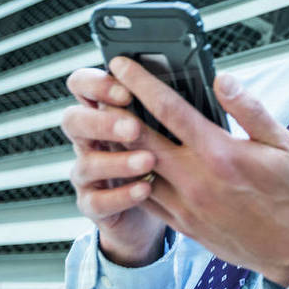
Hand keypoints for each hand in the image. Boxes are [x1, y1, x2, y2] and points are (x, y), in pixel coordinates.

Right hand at [61, 68, 166, 266]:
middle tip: (134, 127)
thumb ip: (177, 103)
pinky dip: (120, 195)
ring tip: (149, 160)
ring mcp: (88, 173)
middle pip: (73, 121)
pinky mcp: (94, 204)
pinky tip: (145, 189)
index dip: (97, 84)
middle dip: (102, 121)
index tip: (127, 91)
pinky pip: (98, 201)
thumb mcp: (174, 124)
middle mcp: (90, 139)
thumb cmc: (170, 154)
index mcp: (105, 111)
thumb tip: (214, 83)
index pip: (83, 85)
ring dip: (117, 161)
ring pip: (86, 163)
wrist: (165, 204)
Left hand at [109, 56, 288, 286]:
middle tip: (103, 89)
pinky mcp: (183, 224)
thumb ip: (250, 109)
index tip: (122, 64)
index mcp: (219, 153)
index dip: (140, 83)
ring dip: (118, 143)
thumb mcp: (283, 143)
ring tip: (108, 120)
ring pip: (136, 169)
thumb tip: (222, 79)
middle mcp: (196, 179)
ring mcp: (185, 205)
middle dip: (116, 109)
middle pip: (140, 137)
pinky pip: (144, 197)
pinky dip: (131, 176)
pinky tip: (128, 161)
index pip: (169, 109)